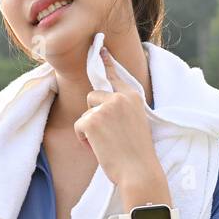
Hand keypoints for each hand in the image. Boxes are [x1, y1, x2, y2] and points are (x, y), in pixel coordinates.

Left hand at [73, 56, 170, 206]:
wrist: (139, 171)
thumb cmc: (136, 153)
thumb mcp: (134, 121)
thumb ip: (121, 107)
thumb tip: (101, 99)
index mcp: (133, 96)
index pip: (115, 74)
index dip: (105, 63)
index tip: (99, 47)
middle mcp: (120, 96)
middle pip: (93, 95)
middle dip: (94, 115)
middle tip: (109, 135)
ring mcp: (106, 106)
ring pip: (86, 111)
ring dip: (90, 128)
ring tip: (106, 143)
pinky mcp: (93, 120)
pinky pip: (79, 126)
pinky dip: (85, 140)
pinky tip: (100, 148)